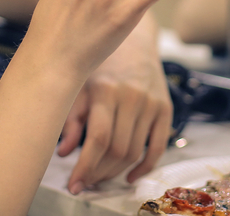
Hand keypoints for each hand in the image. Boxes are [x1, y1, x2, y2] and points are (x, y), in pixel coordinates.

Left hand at [58, 51, 172, 192]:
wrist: (134, 43)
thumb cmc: (100, 67)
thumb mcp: (79, 87)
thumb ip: (71, 119)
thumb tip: (63, 153)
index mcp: (106, 89)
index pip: (98, 138)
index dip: (85, 167)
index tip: (74, 185)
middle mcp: (131, 96)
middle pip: (116, 150)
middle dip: (98, 173)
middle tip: (86, 182)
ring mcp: (151, 103)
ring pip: (134, 152)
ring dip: (116, 172)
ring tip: (100, 178)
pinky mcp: (165, 108)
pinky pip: (158, 147)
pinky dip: (144, 168)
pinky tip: (130, 176)